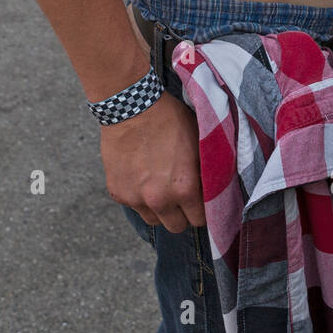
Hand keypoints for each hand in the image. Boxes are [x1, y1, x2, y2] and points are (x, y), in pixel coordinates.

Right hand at [101, 88, 205, 233]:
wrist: (131, 106)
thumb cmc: (169, 119)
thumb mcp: (198, 142)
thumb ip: (205, 171)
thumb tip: (214, 189)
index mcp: (184, 188)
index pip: (199, 220)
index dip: (200, 210)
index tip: (198, 201)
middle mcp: (159, 199)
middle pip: (176, 226)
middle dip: (181, 213)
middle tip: (179, 194)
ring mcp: (135, 198)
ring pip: (153, 219)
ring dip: (158, 208)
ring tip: (158, 185)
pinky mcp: (117, 192)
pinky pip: (132, 205)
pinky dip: (137, 196)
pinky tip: (140, 175)